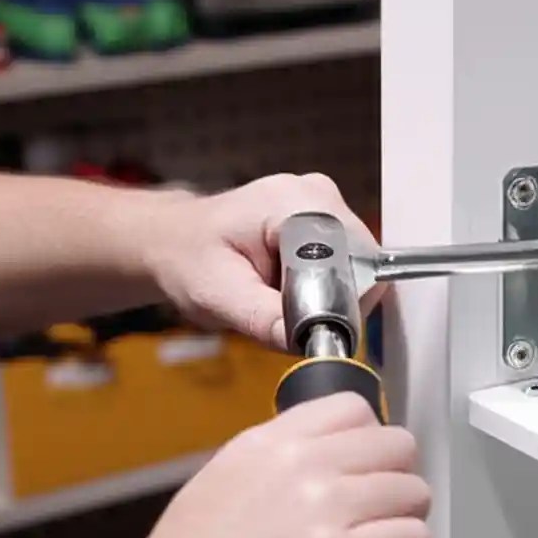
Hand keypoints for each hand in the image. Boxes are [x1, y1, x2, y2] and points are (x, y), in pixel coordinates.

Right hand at [85, 394, 432, 537]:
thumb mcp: (218, 492)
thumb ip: (272, 473)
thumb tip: (322, 473)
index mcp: (264, 445)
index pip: (352, 408)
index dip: (372, 445)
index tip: (367, 476)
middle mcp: (296, 465)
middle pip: (397, 446)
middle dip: (397, 487)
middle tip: (380, 522)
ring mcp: (318, 507)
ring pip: (414, 493)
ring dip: (408, 529)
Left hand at [146, 173, 383, 348]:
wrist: (176, 241)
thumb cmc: (189, 260)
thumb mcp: (216, 295)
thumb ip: (264, 318)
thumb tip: (312, 343)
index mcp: (294, 202)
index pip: (351, 262)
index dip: (334, 302)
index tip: (300, 323)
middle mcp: (318, 193)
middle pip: (361, 264)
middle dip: (331, 301)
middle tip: (282, 310)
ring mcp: (326, 202)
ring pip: (358, 268)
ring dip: (328, 295)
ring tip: (280, 296)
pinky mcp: (328, 218)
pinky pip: (348, 263)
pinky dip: (325, 284)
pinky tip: (289, 285)